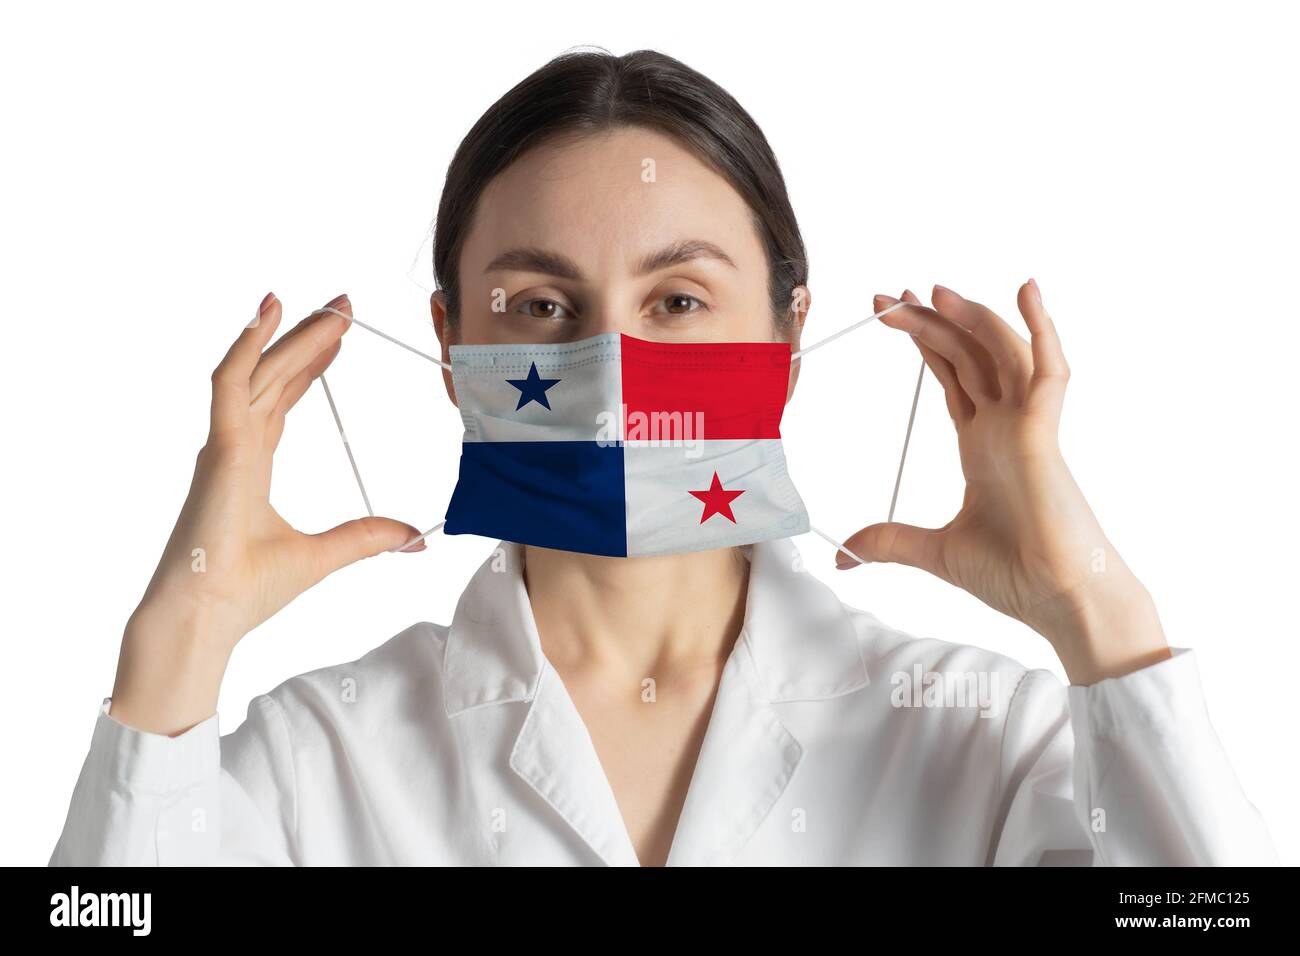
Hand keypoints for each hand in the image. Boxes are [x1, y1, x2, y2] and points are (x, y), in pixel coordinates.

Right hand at [111, 292, 424, 733]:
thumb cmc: (245, 591)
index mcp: (251, 466)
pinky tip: (268, 313)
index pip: (282, 400)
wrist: (204, 617)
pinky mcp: (220, 450)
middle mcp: (235, 447)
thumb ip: (366, 538)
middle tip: (345, 305)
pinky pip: (230, 383)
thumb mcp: (322, 557)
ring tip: (327, 304)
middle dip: (309, 337)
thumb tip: (413, 538)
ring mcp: (224, 445)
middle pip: (274, 375)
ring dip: (291, 333)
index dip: (309, 366)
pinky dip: (247, 345)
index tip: (339, 339)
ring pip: (260, 370)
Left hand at [840, 281, 1169, 684]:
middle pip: (968, 353)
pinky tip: (1026, 290)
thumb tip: (842, 556)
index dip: (922, 341)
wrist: (1058, 601)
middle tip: (888, 295)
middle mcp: (1005, 426)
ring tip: (932, 289)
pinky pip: (1049, 371)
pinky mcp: (1046, 434)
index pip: (951, 374)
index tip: (886, 313)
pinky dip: (1041, 328)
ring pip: (1001, 351)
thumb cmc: (1014, 574)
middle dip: (929, 320)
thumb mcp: (934, 552)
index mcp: (982, 444)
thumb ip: (889, 543)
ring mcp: (1028, 426)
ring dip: (971, 316)